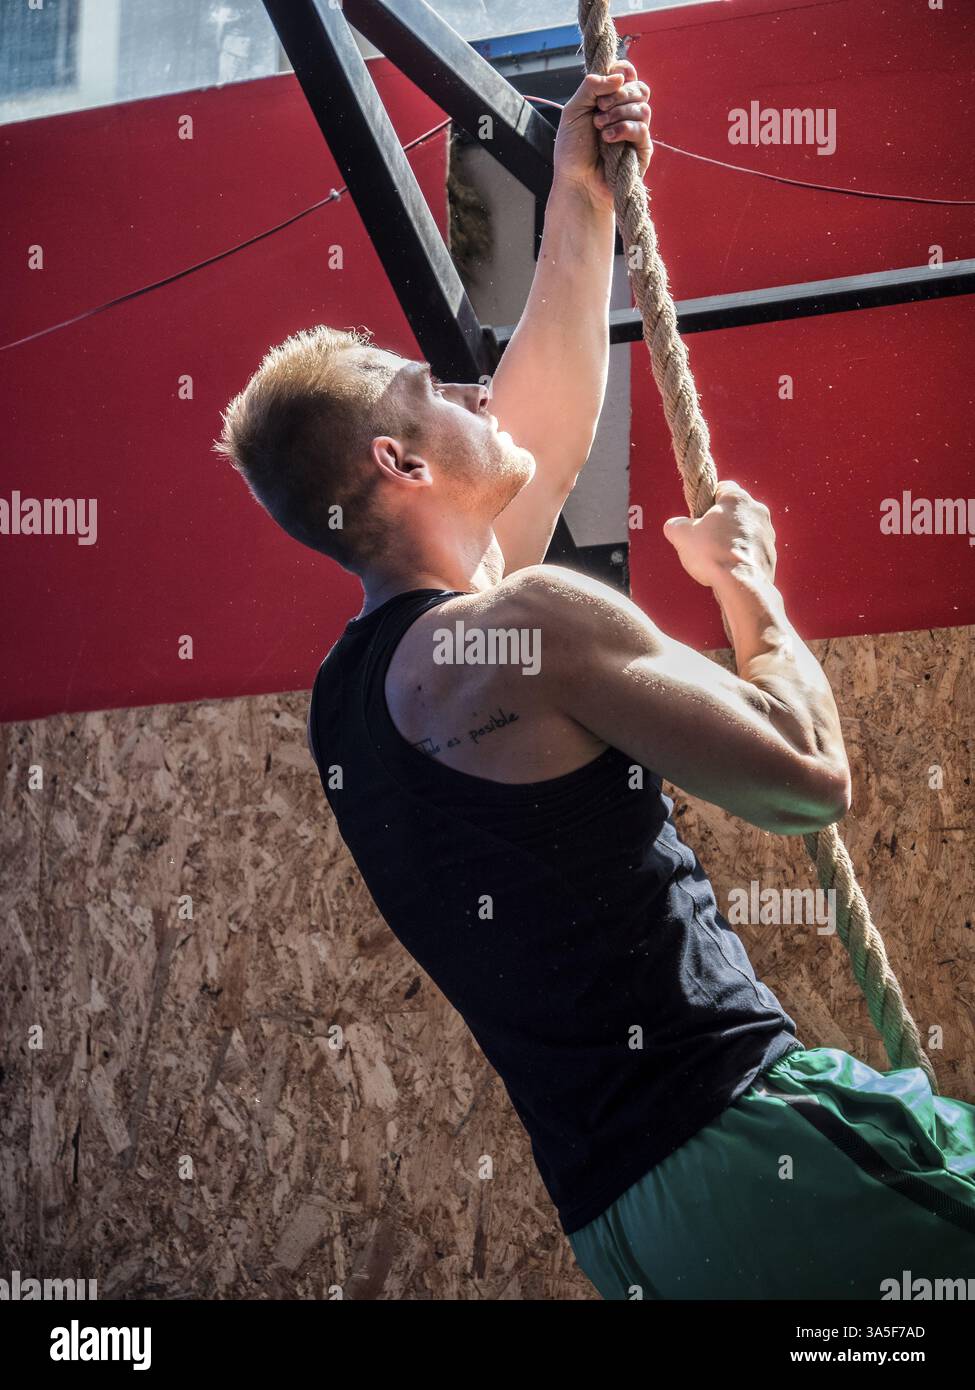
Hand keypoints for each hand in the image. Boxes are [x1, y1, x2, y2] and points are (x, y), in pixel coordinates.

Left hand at [552, 60, 651, 208]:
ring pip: (643, 108)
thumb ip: (591, 86)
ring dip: (619, 114)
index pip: (628, 75)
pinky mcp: (642, 150)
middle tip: (599, 108)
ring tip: (600, 128)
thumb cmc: (572, 150)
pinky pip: (642, 130)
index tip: (610, 81)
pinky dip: (624, 129)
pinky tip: (607, 139)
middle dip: (620, 95)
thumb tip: (620, 76)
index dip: (623, 72)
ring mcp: (636, 132)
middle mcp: (626, 113)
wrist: (576, 182)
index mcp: (611, 100)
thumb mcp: (573, 111)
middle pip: (640, 89)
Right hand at [663, 482, 776, 586]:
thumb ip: (676, 525)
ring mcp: (768, 534)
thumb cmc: (712, 553)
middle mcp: (757, 511)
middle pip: (734, 512)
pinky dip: (742, 557)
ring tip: (716, 558)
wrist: (740, 584)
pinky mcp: (771, 555)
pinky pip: (753, 551)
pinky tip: (729, 569)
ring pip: (745, 531)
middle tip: (704, 539)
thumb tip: (674, 526)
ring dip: (732, 540)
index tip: (698, 515)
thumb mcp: (682, 535)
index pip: (722, 488)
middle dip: (720, 523)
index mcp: (737, 499)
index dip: (707, 501)